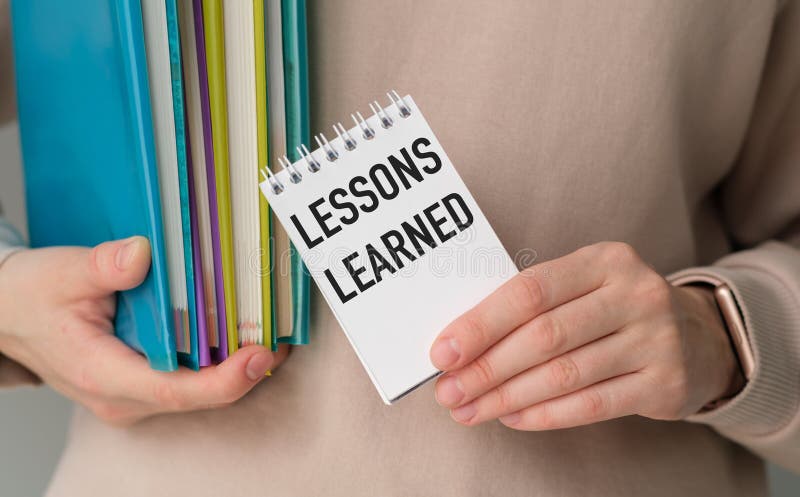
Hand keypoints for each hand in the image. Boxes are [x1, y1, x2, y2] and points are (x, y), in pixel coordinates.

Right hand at [0, 236, 287, 425]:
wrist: (7, 314)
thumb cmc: (30, 297)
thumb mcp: (60, 273)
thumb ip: (102, 266)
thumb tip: (141, 254)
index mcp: (105, 375)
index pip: (179, 390)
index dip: (228, 378)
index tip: (263, 353)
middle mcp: (125, 396)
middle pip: (201, 394)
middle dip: (247, 368)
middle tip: (284, 330)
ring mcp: (135, 393)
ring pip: (200, 389)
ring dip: (238, 363)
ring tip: (273, 326)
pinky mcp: (142, 382)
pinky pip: (190, 377)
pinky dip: (219, 357)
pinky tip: (240, 329)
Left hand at [430, 242, 743, 429]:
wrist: (699, 337)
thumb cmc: (615, 310)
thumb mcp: (584, 288)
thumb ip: (533, 306)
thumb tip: (461, 344)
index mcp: (604, 260)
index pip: (530, 291)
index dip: (481, 323)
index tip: (442, 352)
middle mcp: (634, 293)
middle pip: (544, 336)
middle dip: (487, 368)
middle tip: (448, 392)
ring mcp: (656, 338)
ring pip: (564, 374)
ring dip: (507, 397)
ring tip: (470, 410)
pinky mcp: (664, 383)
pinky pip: (592, 404)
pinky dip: (544, 415)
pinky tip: (512, 418)